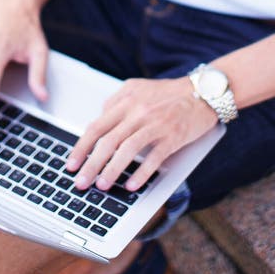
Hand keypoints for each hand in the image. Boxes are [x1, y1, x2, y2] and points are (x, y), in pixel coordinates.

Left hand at [66, 77, 217, 191]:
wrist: (203, 92)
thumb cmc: (169, 93)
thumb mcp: (138, 88)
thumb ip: (117, 103)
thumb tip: (99, 122)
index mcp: (126, 99)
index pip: (96, 126)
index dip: (81, 147)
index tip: (71, 163)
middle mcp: (137, 110)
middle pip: (107, 140)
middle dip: (90, 164)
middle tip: (80, 182)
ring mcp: (155, 123)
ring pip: (126, 149)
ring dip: (111, 170)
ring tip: (101, 185)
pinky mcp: (172, 136)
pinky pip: (153, 157)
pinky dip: (140, 173)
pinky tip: (131, 185)